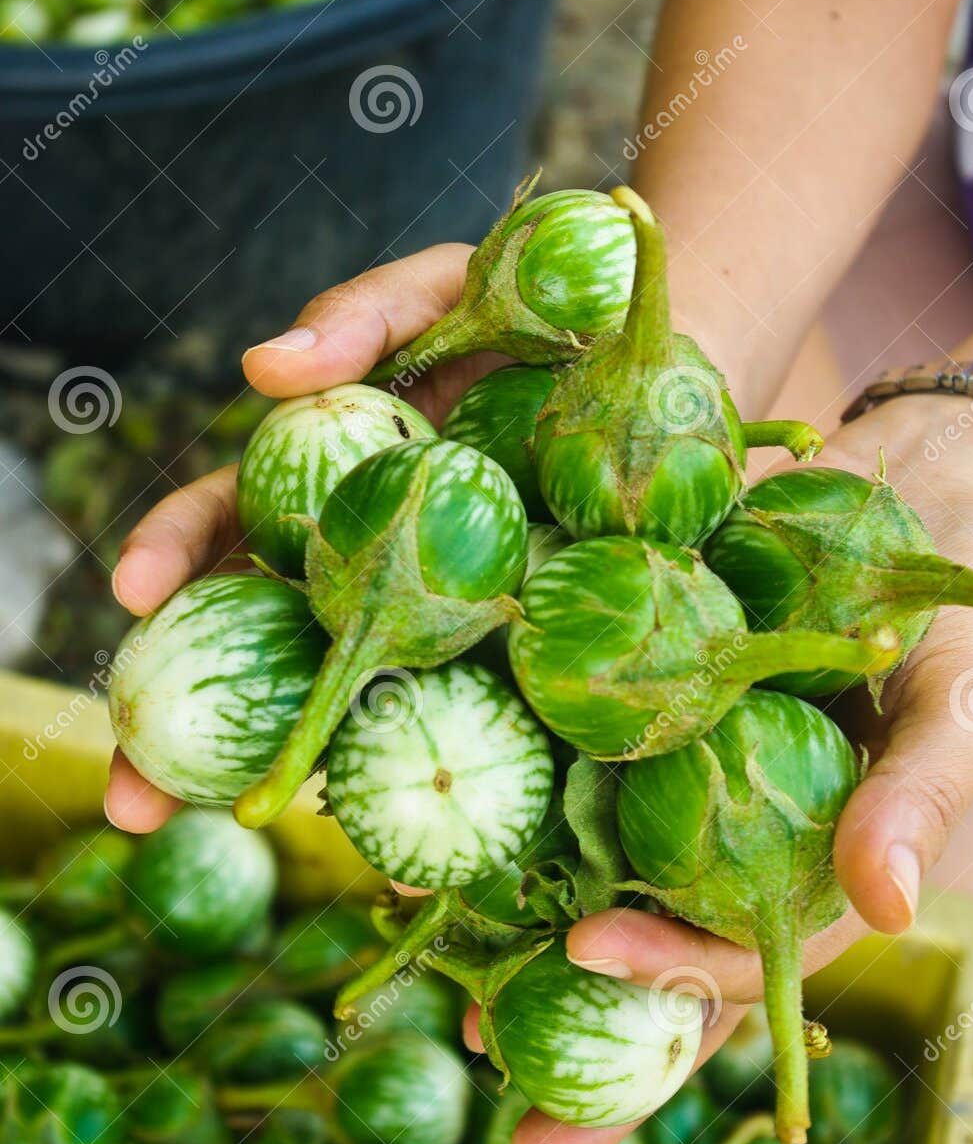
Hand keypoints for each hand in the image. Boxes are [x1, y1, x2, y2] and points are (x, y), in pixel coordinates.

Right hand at [106, 243, 484, 832]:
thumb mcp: (454, 292)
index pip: (224, 527)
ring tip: (248, 839)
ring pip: (343, 709)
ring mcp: (433, 623)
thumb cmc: (540, 319)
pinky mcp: (511, 661)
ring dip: (287, 781)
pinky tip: (404, 852)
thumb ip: (366, 316)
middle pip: (256, 650)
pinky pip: (463, 728)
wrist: (668, 367)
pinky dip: (428, 787)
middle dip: (181, 732)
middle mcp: (360, 566)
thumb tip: (265, 368)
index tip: (136, 596)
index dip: (171, 558)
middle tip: (133, 799)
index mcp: (323, 484)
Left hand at [498, 390, 972, 1143]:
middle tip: (512, 1126)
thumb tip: (886, 907)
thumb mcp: (959, 702)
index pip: (741, 954)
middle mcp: (734, 854)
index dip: (669, 974)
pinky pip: (571, 791)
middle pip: (662, 981)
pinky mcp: (632, 729)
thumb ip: (920, 798)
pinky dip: (515, 833)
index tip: (585, 955)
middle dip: (597, 1067)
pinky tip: (440, 860)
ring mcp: (679, 798)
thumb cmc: (945, 612)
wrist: (907, 502)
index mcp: (812, 872)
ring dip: (529, 964)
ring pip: (601, 899)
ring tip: (447, 1006)